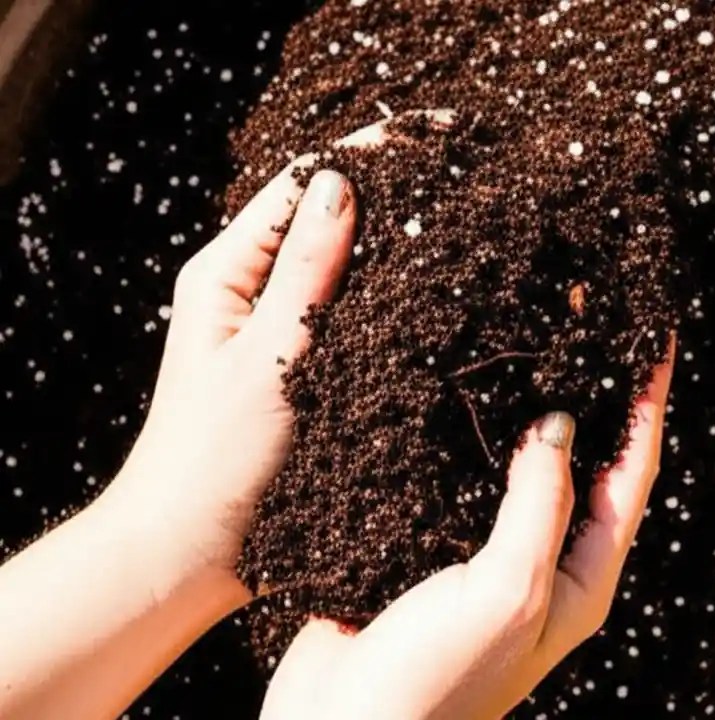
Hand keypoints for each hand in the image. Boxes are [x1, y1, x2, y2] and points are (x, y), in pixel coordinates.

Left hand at [99, 112, 446, 596]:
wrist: (195, 548)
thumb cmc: (214, 457)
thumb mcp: (265, 358)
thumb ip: (304, 271)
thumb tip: (342, 181)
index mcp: (227, 272)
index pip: (300, 185)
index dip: (364, 153)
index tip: (430, 133)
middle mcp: (255, 290)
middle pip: (327, 216)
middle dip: (390, 190)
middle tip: (463, 171)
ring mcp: (285, 328)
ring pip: (349, 264)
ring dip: (398, 242)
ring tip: (466, 219)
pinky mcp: (311, 366)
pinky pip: (359, 314)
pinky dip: (396, 296)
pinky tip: (442, 294)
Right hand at [261, 351, 674, 719]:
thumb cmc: (435, 682)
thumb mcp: (507, 592)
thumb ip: (541, 505)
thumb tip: (560, 426)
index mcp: (582, 583)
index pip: (632, 476)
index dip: (649, 406)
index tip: (658, 341)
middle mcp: (545, 569)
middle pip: (588, 467)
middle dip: (600, 398)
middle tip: (595, 325)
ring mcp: (489, 561)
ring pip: (526, 469)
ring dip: (534, 409)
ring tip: (540, 344)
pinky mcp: (434, 553)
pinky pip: (467, 484)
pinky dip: (473, 438)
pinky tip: (460, 396)